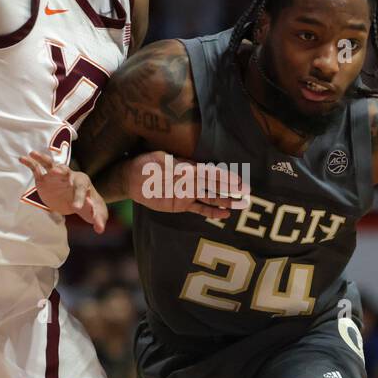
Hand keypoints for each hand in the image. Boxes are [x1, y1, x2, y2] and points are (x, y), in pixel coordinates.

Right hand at [19, 150, 106, 232]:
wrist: (77, 201)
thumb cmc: (88, 205)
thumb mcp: (96, 213)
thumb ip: (99, 219)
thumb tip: (100, 229)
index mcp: (82, 183)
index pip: (81, 188)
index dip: (79, 197)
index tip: (76, 207)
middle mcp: (69, 176)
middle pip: (66, 172)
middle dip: (62, 172)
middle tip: (58, 173)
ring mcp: (55, 176)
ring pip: (50, 165)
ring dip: (43, 159)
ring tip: (34, 153)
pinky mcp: (44, 179)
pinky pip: (37, 168)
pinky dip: (30, 163)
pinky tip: (23, 158)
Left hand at [124, 150, 245, 218]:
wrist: (132, 178)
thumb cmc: (145, 165)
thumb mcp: (158, 162)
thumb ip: (173, 168)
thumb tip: (189, 171)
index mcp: (189, 168)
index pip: (210, 172)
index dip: (224, 176)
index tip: (237, 180)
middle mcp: (192, 181)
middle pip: (215, 185)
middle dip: (230, 188)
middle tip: (246, 193)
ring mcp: (188, 194)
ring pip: (211, 198)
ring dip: (225, 201)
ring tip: (240, 205)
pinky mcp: (182, 205)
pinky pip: (200, 209)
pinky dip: (211, 212)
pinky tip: (224, 215)